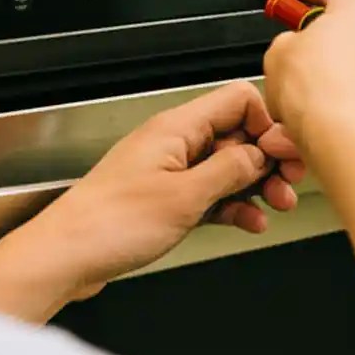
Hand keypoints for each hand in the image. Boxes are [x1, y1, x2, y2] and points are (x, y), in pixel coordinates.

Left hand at [0, 81, 304, 322]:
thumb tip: (261, 154)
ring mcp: (168, 171)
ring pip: (226, 168)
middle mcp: (173, 143)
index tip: (282, 156)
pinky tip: (248, 222)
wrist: (67, 255)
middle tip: (287, 185)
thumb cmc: (110, 222)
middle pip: (237, 135)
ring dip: (255, 185)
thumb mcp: (185, 195)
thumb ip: (229, 170)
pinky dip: (232, 206)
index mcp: (176, 128)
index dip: (266, 125)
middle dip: (267, 159)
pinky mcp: (163, 199)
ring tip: (276, 206)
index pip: (237, 100)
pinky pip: (209, 194)